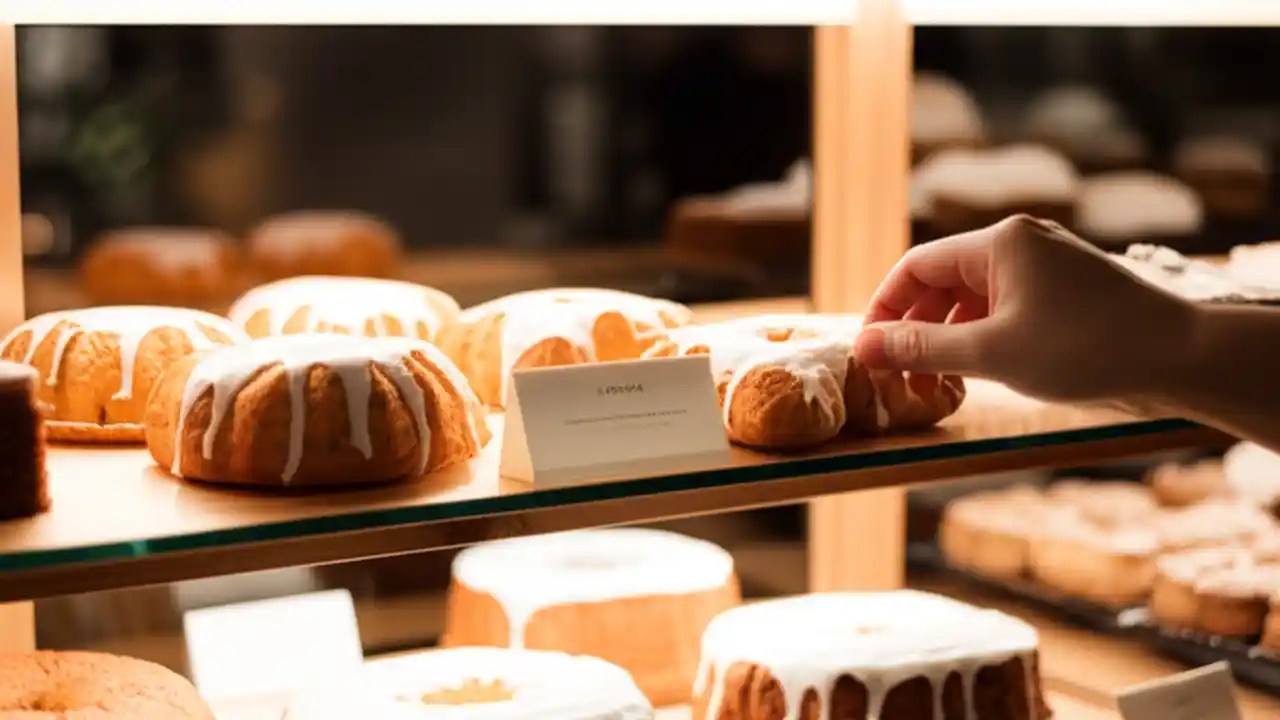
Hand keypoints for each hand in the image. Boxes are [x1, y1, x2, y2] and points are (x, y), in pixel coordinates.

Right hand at [854, 215, 1196, 403]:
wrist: (1182, 356)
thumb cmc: (1087, 348)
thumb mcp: (992, 353)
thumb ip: (923, 348)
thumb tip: (864, 348)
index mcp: (999, 242)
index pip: (916, 267)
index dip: (883, 309)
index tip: (868, 352)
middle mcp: (1020, 242)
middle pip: (943, 281)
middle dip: (915, 329)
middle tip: (899, 377)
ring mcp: (1046, 263)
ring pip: (974, 298)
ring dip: (948, 338)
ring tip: (936, 384)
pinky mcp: (1065, 288)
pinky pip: (1004, 306)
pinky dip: (982, 337)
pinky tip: (978, 373)